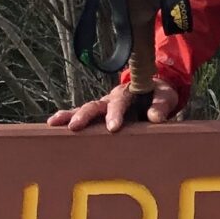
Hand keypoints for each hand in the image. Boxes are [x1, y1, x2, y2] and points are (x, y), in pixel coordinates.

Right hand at [48, 81, 185, 131]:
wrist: (154, 90)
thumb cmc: (159, 95)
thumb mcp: (166, 97)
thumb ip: (161, 105)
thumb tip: (156, 118)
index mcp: (128, 93)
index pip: (120, 102)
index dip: (116, 114)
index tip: (113, 127)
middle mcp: (111, 97)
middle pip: (96, 105)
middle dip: (86, 116)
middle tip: (76, 127)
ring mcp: (102, 105)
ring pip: (84, 108)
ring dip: (70, 115)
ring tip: (54, 123)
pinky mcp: (98, 113)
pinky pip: (80, 114)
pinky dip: (67, 117)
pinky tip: (53, 124)